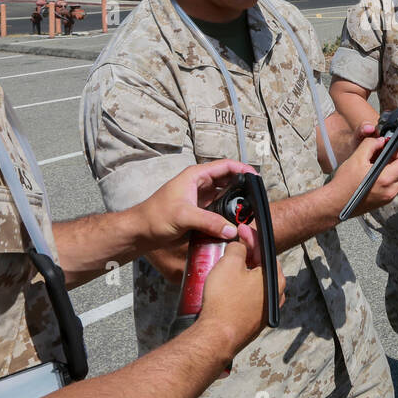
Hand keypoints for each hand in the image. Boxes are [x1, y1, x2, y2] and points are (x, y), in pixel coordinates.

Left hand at [134, 161, 257, 282]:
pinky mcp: (198, 211)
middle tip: (256, 197)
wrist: (140, 231)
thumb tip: (232, 230)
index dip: (242, 169)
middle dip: (242, 187)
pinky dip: (227, 213)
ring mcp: (199, 198)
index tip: (256, 178)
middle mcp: (199, 184)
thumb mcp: (184, 216)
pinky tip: (234, 221)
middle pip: (227, 180)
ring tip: (249, 209)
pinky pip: (218, 209)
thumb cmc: (155, 217)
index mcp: (195, 176)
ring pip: (224, 196)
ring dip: (235, 202)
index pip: (225, 166)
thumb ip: (209, 222)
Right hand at [198, 241, 285, 361]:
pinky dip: (239, 289)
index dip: (250, 236)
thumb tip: (240, 247)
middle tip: (233, 247)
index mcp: (274, 278)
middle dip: (247, 254)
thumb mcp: (229, 263)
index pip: (263, 250)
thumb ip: (238, 248)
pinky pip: (248, 298)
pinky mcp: (254, 321)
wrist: (217, 336)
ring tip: (227, 266)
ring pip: (254, 283)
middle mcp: (275, 295)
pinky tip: (226, 287)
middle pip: (261, 266)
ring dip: (242, 272)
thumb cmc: (225, 301)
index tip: (240, 229)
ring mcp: (266, 310)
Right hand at [330, 133, 397, 213]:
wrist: (335, 203)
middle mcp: (390, 191)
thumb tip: (381, 140)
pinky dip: (396, 174)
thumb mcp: (356, 158)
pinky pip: (397, 185)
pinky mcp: (384, 200)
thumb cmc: (344, 182)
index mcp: (385, 179)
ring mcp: (388, 197)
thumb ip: (370, 145)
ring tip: (392, 156)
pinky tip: (386, 167)